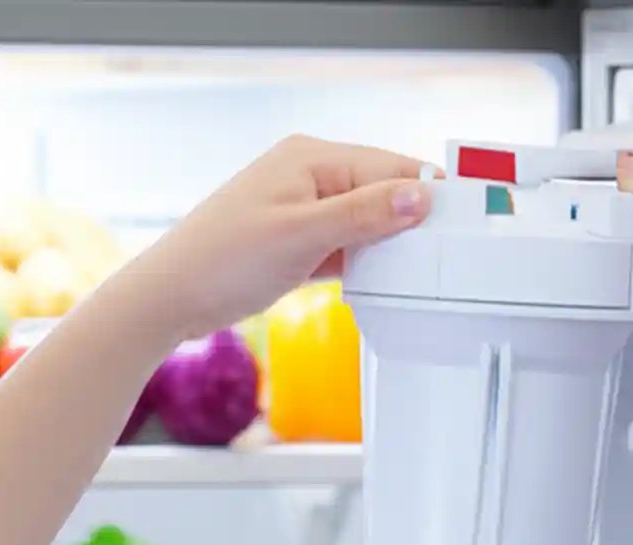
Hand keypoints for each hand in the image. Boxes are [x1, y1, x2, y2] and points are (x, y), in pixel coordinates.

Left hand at [133, 135, 430, 338]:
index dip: (426, 197)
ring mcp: (302, 208)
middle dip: (408, 224)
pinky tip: (377, 283)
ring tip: (410, 275)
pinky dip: (362, 262)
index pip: (390, 167)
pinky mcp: (297, 239)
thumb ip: (364, 214)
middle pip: (382, 193)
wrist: (170, 298)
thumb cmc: (223, 260)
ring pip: (366, 222)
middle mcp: (309, 175)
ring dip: (386, 247)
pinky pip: (346, 244)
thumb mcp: (302, 235)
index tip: (461, 226)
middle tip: (438, 260)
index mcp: (310, 157)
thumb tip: (421, 196)